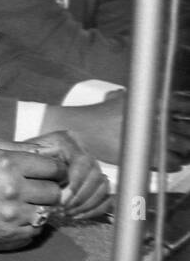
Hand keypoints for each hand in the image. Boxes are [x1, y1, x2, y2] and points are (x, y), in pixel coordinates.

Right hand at [0, 140, 64, 249]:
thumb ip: (14, 147)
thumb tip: (44, 151)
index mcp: (8, 164)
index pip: (53, 168)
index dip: (55, 168)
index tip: (50, 171)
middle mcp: (14, 190)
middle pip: (54, 192)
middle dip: (48, 187)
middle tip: (36, 187)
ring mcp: (12, 215)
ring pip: (47, 212)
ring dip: (40, 207)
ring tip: (25, 202)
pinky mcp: (7, 234)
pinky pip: (35, 230)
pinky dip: (30, 223)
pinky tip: (16, 215)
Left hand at [16, 129, 111, 220]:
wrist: (16, 167)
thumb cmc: (14, 162)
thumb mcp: (17, 157)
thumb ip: (30, 164)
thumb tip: (48, 185)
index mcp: (65, 141)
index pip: (82, 161)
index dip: (76, 182)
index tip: (61, 199)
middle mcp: (81, 150)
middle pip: (95, 175)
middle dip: (80, 197)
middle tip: (63, 210)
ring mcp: (90, 166)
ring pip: (102, 186)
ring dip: (86, 204)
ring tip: (66, 213)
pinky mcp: (94, 182)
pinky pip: (105, 197)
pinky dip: (94, 209)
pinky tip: (76, 216)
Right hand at [43, 91, 189, 168]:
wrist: (80, 130)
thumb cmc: (98, 115)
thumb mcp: (119, 98)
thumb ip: (137, 97)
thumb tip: (145, 96)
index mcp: (150, 101)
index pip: (182, 105)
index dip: (186, 111)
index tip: (185, 118)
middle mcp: (154, 118)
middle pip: (185, 129)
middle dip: (186, 135)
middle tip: (184, 138)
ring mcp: (151, 137)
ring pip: (181, 146)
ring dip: (182, 151)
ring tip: (180, 153)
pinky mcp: (145, 155)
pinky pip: (168, 162)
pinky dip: (173, 164)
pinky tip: (172, 163)